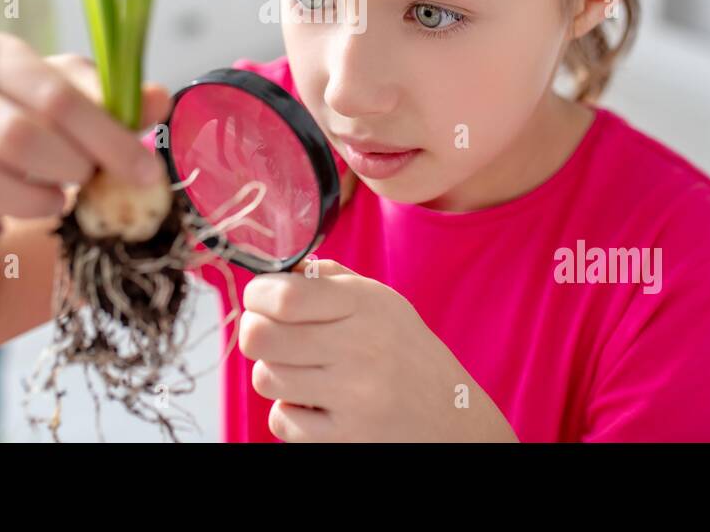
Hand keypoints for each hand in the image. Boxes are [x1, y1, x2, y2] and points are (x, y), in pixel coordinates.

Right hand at [0, 32, 169, 269]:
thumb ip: (116, 113)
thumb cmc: (31, 159)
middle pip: (14, 134)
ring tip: (53, 206)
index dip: (107, 135)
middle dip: (68, 168)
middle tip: (90, 185)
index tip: (144, 171)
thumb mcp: (79, 128)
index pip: (56, 92)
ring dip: (25, 203)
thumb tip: (158, 99)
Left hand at [240, 257, 518, 441]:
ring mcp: (353, 397)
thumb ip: (331, 281)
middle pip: (261, 337)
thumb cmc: (408, 353)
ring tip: (302, 370)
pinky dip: (290, 412)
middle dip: (256, 331)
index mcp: (366, 305)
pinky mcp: (345, 437)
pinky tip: (316, 403)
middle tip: (268, 333)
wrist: (453, 418)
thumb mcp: (384, 303)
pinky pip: (281, 420)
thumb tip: (278, 271)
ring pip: (266, 378)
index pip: (284, 295)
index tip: (259, 298)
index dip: (257, 294)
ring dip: (275, 372)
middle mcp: (360, 348)